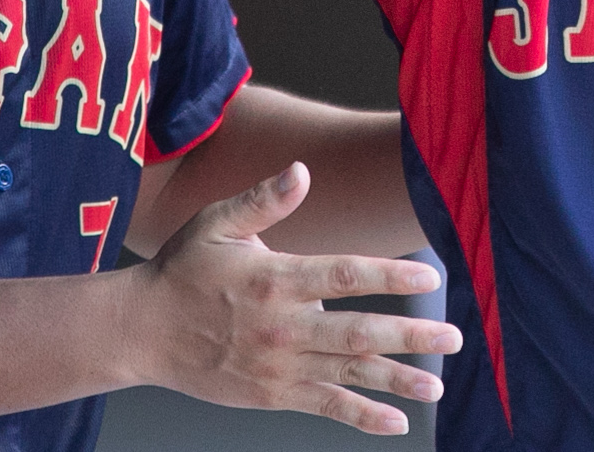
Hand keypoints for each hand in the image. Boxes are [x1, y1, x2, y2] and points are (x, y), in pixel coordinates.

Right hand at [123, 163, 460, 434]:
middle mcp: (281, 325)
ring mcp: (277, 365)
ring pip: (348, 374)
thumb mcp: (216, 223)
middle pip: (358, 332)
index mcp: (275, 278)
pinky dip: (361, 416)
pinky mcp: (270, 393)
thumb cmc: (182, 270)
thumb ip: (263, 199)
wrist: (140, 330)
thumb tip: (300, 171)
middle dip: (411, 335)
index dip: (390, 277)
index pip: (345, 275)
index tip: (430, 277)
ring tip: (435, 386)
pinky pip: (324, 406)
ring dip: (397, 381)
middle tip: (453, 337)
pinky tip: (395, 422)